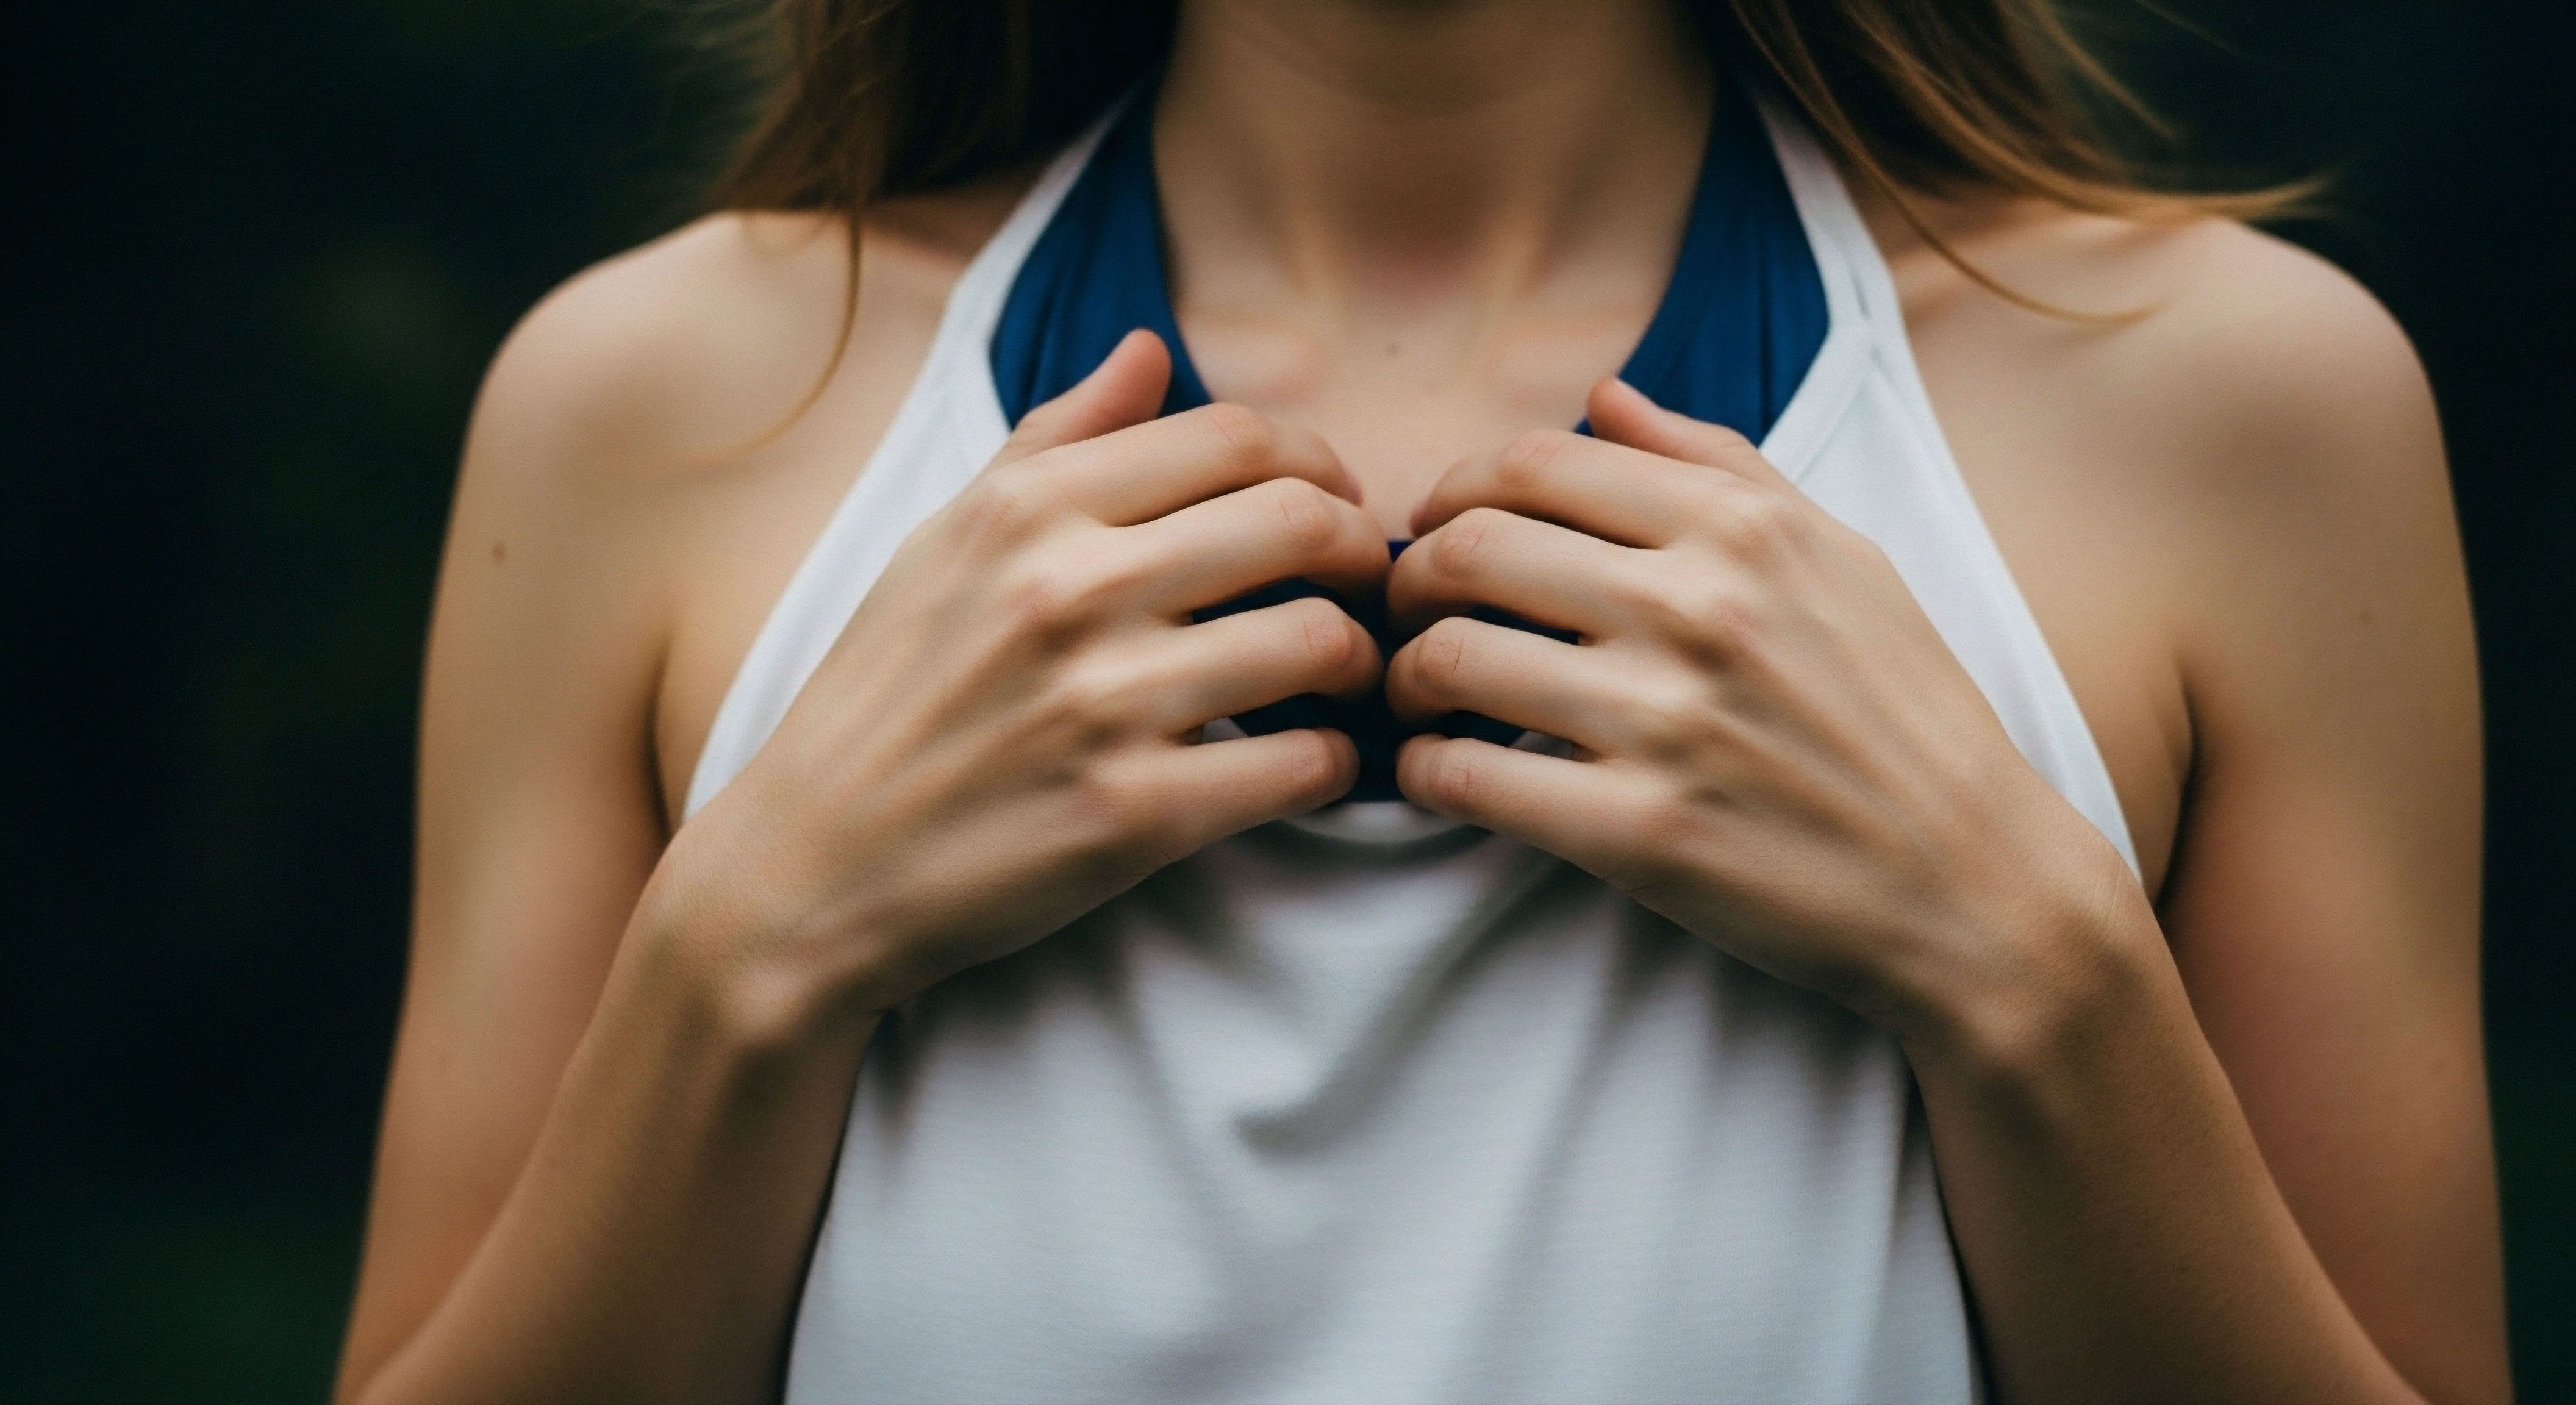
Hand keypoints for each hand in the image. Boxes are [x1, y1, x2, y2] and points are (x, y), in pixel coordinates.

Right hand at [643, 331, 1388, 1024]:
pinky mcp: (1132, 817)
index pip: (1237, 436)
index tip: (1330, 505)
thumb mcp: (944, 544)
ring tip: (1344, 679)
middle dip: (1362, 552)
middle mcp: (1067, 588)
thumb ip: (1055, 439)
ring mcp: (1102, 705)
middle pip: (1302, 521)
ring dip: (1358, 661)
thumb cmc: (887, 697)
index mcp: (1026, 508)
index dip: (1316, 466)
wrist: (807, 868)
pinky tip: (1309, 764)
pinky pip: (1302, 765)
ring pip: (1322, 642)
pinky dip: (1332, 764)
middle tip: (1365, 588)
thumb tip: (1149, 344)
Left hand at [1383, 379, 2140, 1045]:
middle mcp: (1700, 608)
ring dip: (1400, 676)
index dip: (1456, 488)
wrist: (1975, 885)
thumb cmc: (1906, 716)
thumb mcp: (1843, 561)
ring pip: (1448, 658)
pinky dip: (1424, 773)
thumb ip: (1719, 466)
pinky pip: (1467, 779)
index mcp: (1743, 529)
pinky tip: (1437, 775)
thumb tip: (1605, 394)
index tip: (1439, 528)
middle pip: (1469, 547)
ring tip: (1413, 696)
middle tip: (1405, 613)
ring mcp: (1668, 721)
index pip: (1536, 462)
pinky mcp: (1640, 832)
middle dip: (1408, 576)